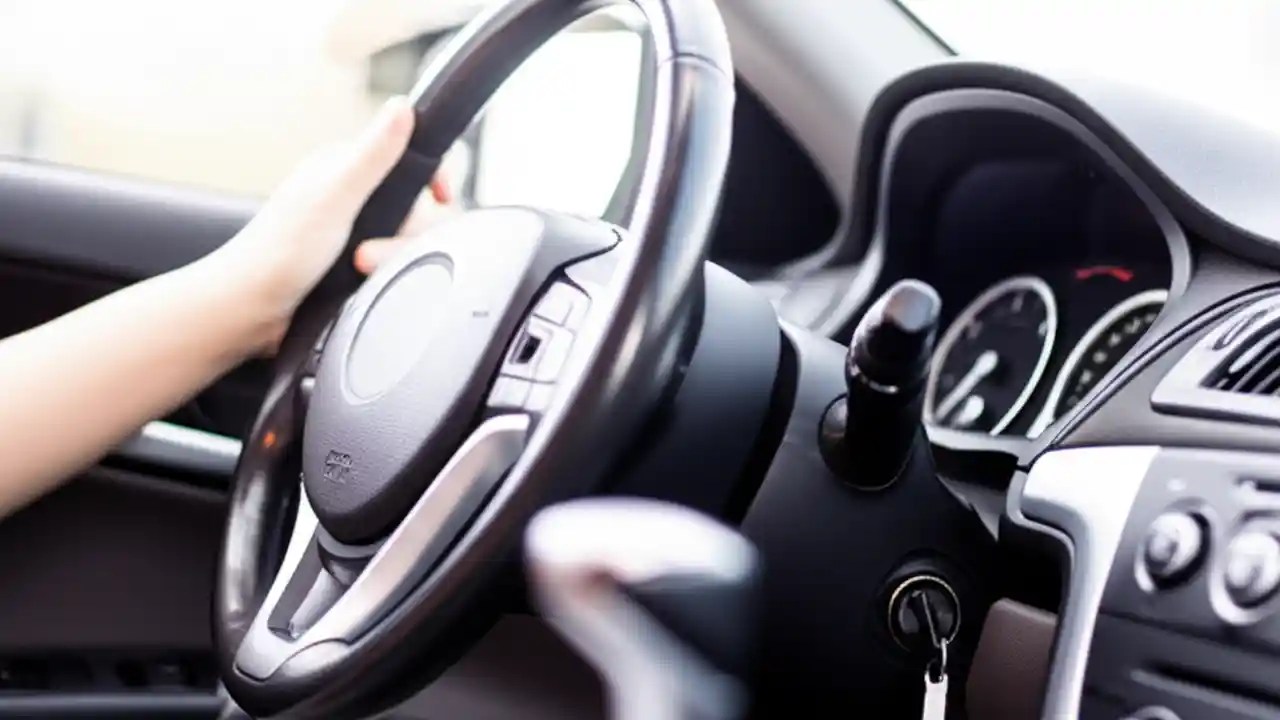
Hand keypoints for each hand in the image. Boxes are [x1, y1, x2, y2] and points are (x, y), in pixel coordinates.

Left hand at [208, 95, 456, 351]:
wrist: (250, 311)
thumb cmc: (280, 252)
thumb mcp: (334, 197)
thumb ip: (373, 155)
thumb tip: (403, 105)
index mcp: (343, 168)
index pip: (408, 158)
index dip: (432, 176)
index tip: (441, 199)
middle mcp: (350, 195)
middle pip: (415, 206)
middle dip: (405, 234)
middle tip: (369, 255)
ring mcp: (352, 231)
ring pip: (406, 238)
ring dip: (392, 258)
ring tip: (361, 271)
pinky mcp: (352, 263)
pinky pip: (393, 264)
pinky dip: (386, 273)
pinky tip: (366, 282)